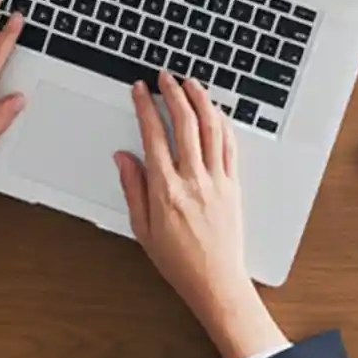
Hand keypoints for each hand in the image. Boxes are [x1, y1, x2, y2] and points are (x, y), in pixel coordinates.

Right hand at [115, 71, 287, 357]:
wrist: (215, 280)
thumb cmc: (178, 260)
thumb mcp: (142, 228)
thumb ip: (133, 187)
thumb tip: (123, 157)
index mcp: (166, 189)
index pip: (153, 135)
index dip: (145, 107)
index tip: (140, 90)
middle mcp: (193, 180)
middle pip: (184, 124)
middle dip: (174, 93)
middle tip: (166, 76)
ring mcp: (217, 180)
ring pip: (211, 129)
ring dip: (201, 100)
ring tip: (192, 83)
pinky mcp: (234, 185)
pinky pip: (230, 146)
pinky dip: (223, 124)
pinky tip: (216, 112)